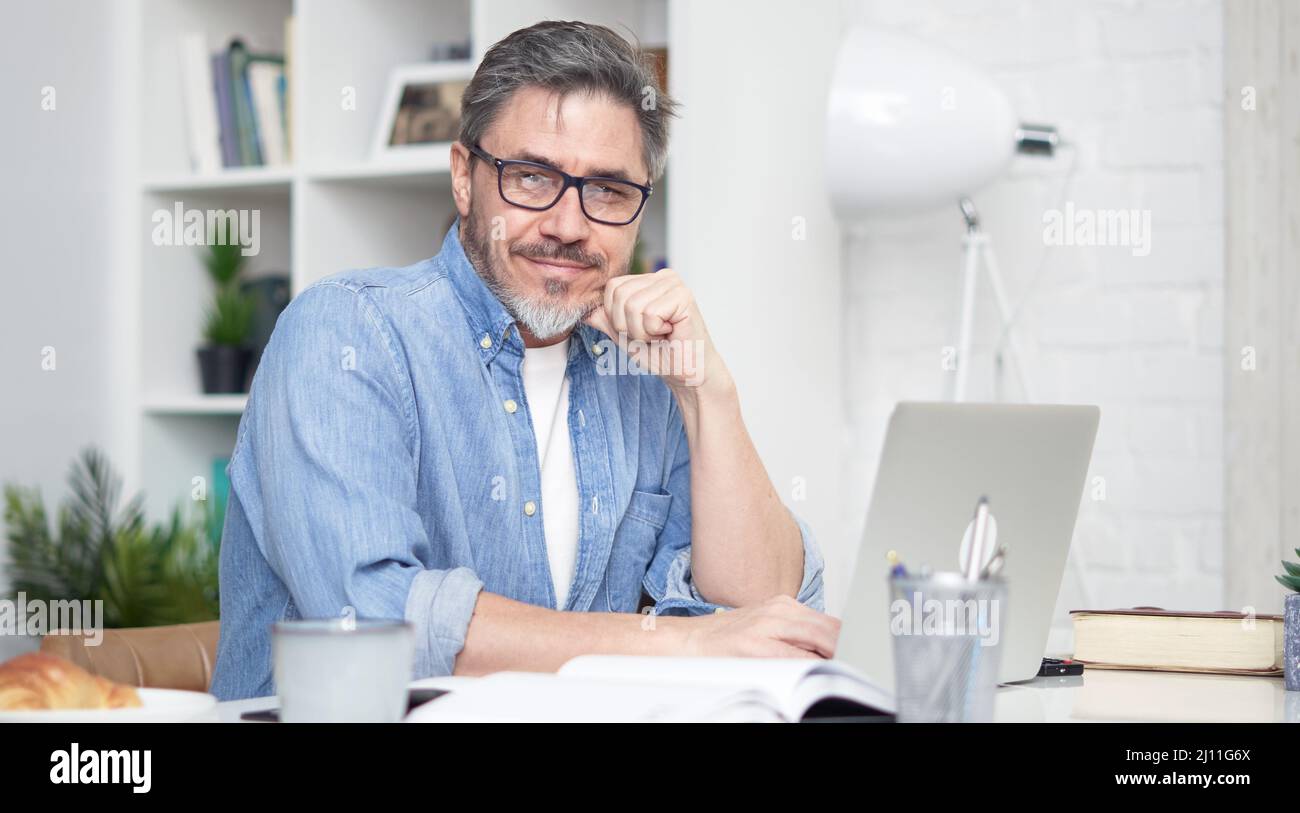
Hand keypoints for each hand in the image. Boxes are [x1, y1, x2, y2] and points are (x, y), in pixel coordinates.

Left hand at [583, 268, 729, 395]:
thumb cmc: (661, 354)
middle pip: (619, 295)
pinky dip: (654, 331)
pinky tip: (670, 334)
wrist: (687, 374)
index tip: (639, 330)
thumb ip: (606, 320)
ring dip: (642, 331)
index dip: (616, 316)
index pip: (612, 287)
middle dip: (628, 325)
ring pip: (633, 306)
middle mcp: (662, 277)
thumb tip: (584, 311)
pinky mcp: (684, 297)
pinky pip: (650, 313)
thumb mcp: (625, 336)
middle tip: (651, 335)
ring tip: (661, 335)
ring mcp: (674, 284)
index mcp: (648, 281)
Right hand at [679, 595, 839, 658]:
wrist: (688, 641)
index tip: (856, 652)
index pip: (828, 621)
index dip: (846, 639)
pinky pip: (794, 657)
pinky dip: (808, 664)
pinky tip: (811, 671)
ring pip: (818, 638)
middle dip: (844, 647)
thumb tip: (827, 648)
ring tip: (836, 666)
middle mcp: (778, 611)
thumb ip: (794, 631)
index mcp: (783, 605)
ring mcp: (768, 627)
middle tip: (851, 661)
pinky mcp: (757, 646)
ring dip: (832, 654)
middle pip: (829, 627)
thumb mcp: (765, 625)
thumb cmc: (726, 638)